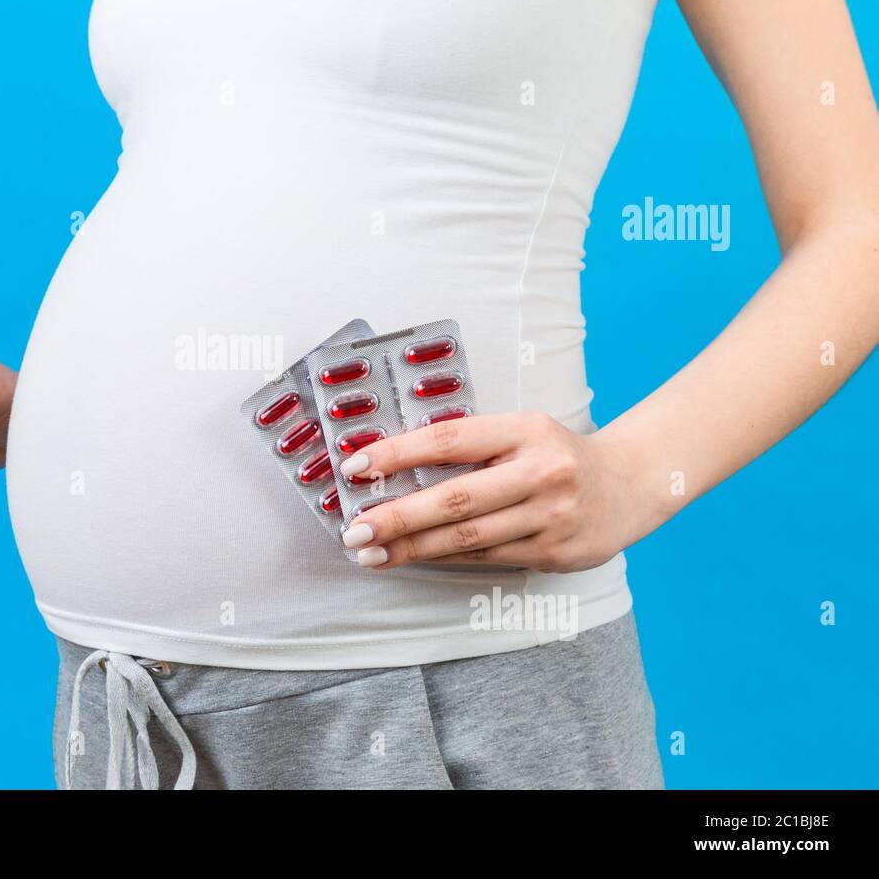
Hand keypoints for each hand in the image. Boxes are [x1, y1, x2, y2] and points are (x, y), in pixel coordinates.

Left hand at [337, 412, 650, 571]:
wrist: (633, 483)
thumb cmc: (558, 454)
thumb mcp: (522, 432)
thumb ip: (471, 446)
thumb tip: (393, 466)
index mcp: (526, 431)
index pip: (450, 440)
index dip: (398, 453)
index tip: (355, 465)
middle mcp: (541, 473)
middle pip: (455, 498)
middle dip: (397, 517)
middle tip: (355, 529)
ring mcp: (551, 517)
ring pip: (467, 537)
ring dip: (412, 548)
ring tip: (370, 553)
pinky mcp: (554, 552)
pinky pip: (486, 557)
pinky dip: (444, 558)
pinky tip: (412, 558)